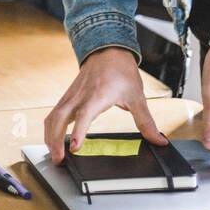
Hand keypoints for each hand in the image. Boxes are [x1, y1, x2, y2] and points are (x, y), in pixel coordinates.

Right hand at [44, 46, 168, 164]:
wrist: (108, 49)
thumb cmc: (121, 71)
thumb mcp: (137, 96)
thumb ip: (146, 121)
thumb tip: (159, 141)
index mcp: (97, 96)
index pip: (84, 116)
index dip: (78, 132)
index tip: (75, 148)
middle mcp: (80, 96)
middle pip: (59, 118)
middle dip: (56, 140)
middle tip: (59, 160)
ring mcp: (71, 96)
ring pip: (53, 116)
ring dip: (50, 136)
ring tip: (54, 154)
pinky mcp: (68, 97)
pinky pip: (53, 113)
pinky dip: (50, 127)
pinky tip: (53, 139)